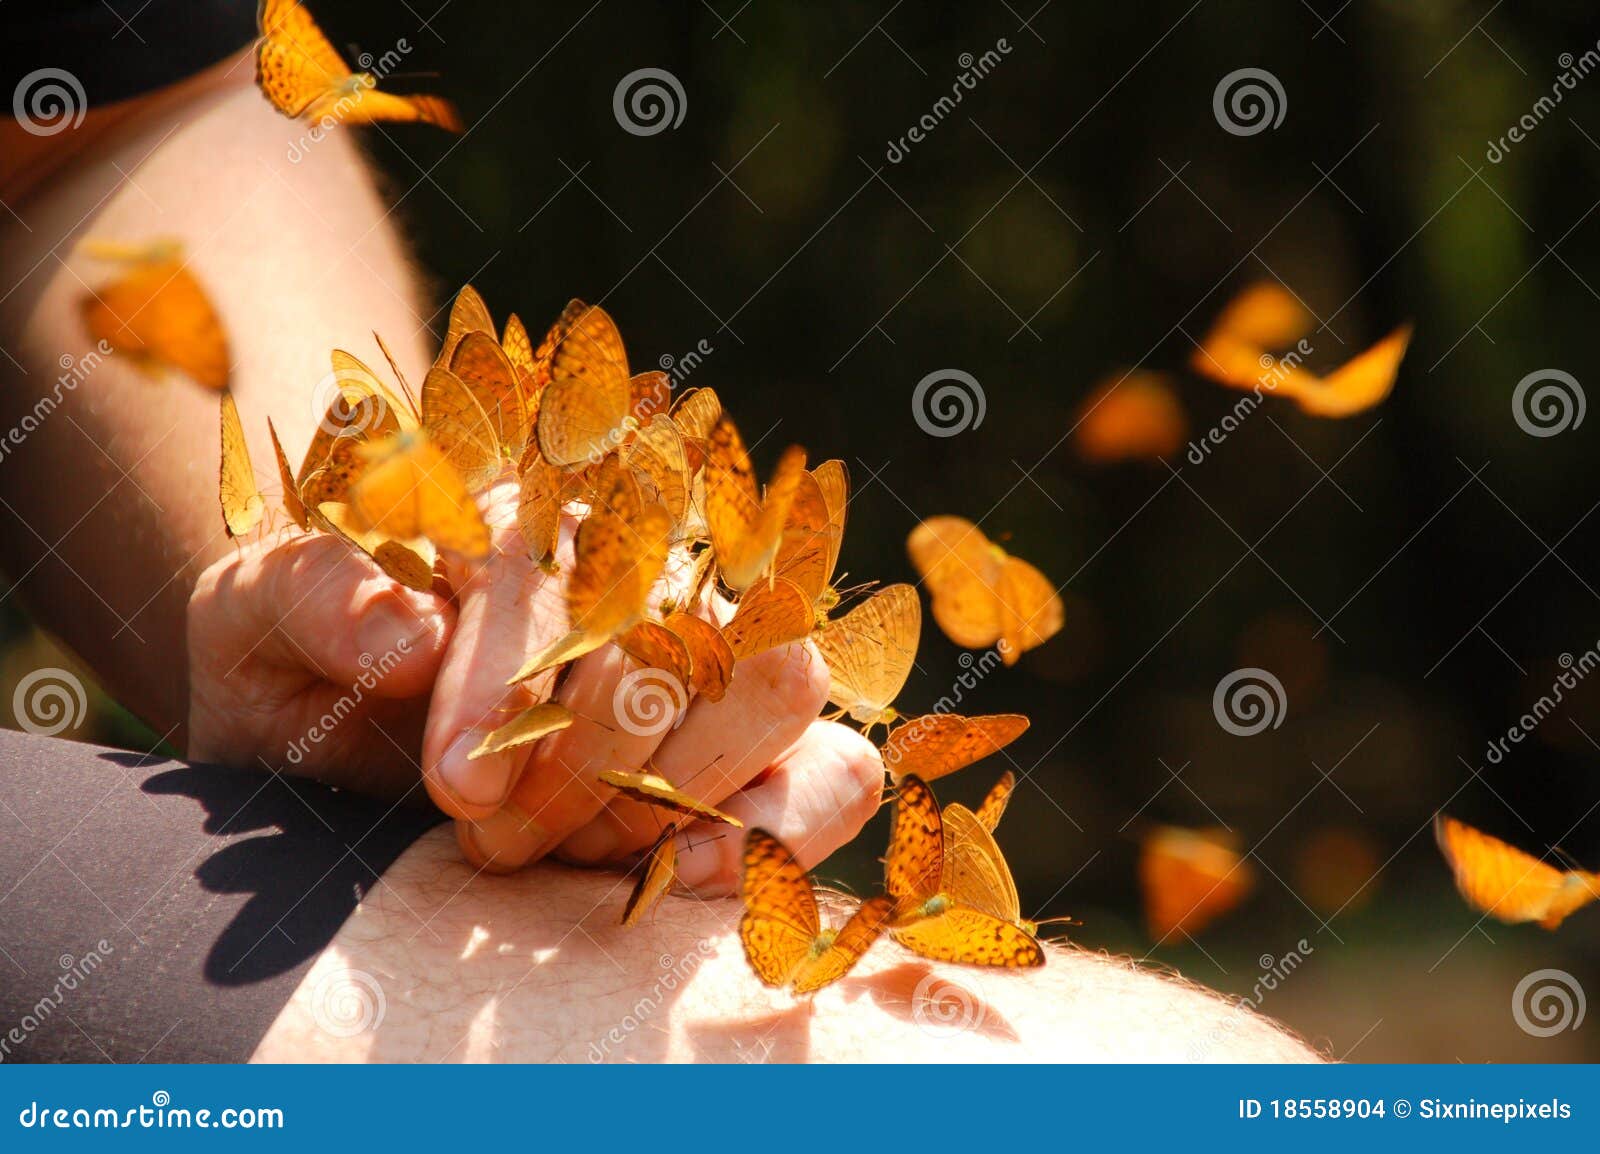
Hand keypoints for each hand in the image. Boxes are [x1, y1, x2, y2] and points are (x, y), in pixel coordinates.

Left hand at [187, 478, 885, 886]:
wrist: (346, 730)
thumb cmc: (304, 666)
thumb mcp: (252, 620)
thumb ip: (305, 593)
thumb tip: (411, 629)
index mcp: (523, 509)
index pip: (555, 568)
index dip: (512, 680)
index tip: (457, 790)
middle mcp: (639, 560)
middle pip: (673, 637)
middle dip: (582, 765)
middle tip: (488, 840)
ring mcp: (714, 650)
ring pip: (776, 684)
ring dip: (669, 794)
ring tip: (572, 853)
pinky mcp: (764, 745)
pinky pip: (837, 770)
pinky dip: (783, 830)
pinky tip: (684, 874)